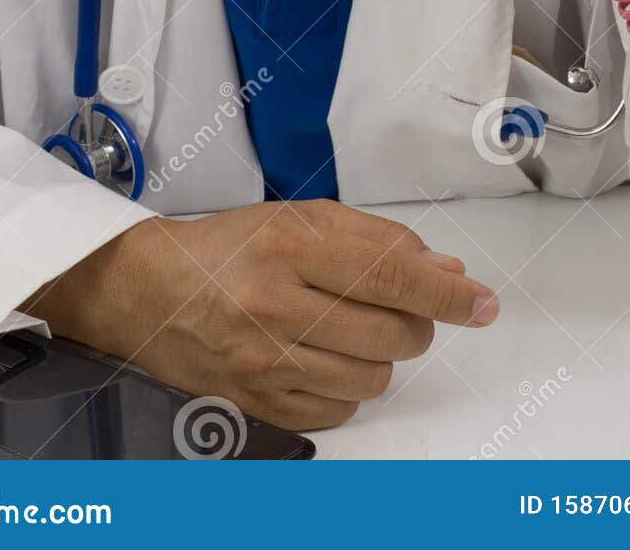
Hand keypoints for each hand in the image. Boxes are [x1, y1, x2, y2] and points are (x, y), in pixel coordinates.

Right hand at [21, 199, 498, 431]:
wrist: (148, 292)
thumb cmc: (226, 249)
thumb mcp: (302, 219)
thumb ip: (378, 240)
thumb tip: (444, 273)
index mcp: (288, 244)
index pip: (393, 273)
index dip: (448, 293)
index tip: (481, 303)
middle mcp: (275, 305)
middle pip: (393, 332)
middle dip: (414, 322)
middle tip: (396, 307)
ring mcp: (265, 361)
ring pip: (375, 377)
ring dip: (381, 355)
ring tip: (348, 329)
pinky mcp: (259, 403)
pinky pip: (341, 411)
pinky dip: (348, 387)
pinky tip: (324, 358)